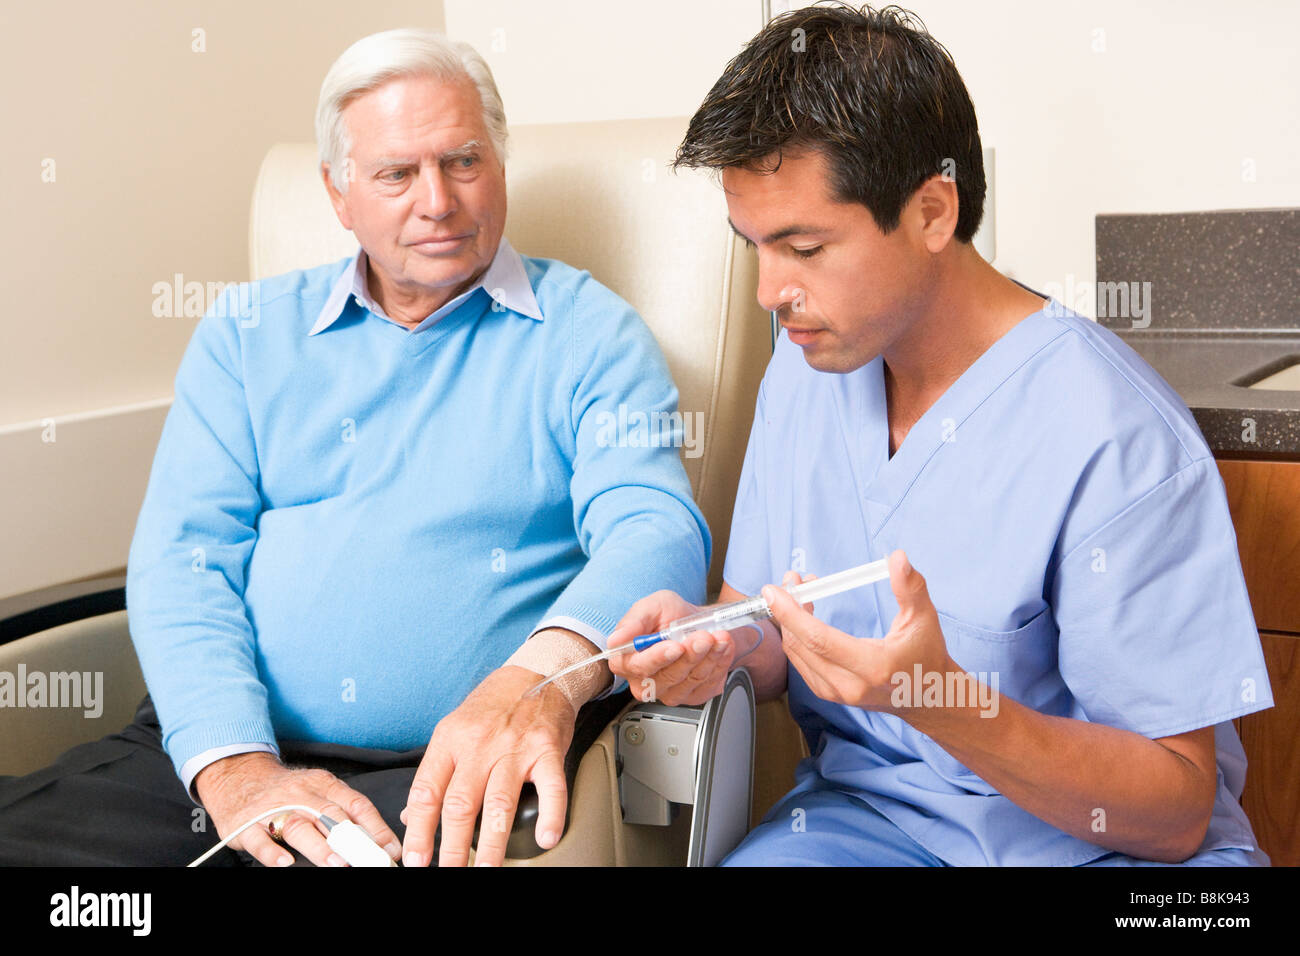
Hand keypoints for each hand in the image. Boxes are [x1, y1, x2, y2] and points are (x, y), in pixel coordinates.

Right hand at [195, 751, 400, 866]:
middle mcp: (301, 795)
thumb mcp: (319, 791)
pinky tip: (286, 863)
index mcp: (324, 785)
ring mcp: (273, 809)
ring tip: (337, 864)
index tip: (390, 849)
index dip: (376, 827)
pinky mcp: (246, 825)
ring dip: (320, 847)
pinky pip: (260, 839)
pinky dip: (272, 852)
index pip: (356, 805)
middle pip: (331, 816)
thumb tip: (379, 841)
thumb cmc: (287, 791)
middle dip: (353, 839)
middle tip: (369, 858)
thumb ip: (345, 812)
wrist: (238, 778)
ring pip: (299, 827)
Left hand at [400, 666, 575, 866]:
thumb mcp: (453, 729)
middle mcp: (479, 745)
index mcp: (450, 740)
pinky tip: (546, 837)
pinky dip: (550, 816)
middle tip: (450, 872)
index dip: (418, 830)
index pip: (426, 792)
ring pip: (498, 804)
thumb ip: (435, 771)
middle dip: (452, 848)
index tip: (416, 859)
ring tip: (487, 868)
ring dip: (492, 844)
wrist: (536, 673)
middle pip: (459, 804)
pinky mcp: (547, 751)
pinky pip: (551, 789)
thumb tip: (411, 813)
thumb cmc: (494, 704)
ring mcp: (515, 749)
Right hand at [607, 590, 740, 705]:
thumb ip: (634, 621)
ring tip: (718, 637)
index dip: (657, 658)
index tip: (675, 645)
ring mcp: (669, 691)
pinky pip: (707, 684)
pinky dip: (719, 663)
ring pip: (690, 679)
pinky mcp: (692, 695)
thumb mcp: (652, 606)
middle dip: (691, 654)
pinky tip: (721, 648)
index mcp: (627, 660)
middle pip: (667, 676)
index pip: (636, 666)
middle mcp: (645, 681)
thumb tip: (616, 639)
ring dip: (709, 656)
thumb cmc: (672, 616)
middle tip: (705, 636)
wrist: (700, 624)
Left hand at [763, 550, 953, 712]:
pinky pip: (800, 662)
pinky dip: (796, 635)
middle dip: (787, 609)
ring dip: (790, 620)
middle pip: (801, 644)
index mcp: (873, 667)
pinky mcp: (828, 694)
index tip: (773, 590)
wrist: (928, 697)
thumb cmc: (926, 656)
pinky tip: (803, 614)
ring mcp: (836, 694)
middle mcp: (849, 685)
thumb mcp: (924, 618)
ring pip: (796, 653)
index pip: (819, 639)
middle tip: (792, 580)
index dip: (791, 613)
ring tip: (801, 591)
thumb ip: (911, 587)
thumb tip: (897, 558)